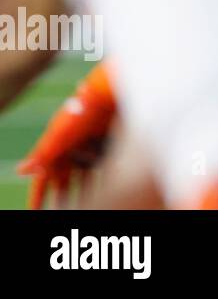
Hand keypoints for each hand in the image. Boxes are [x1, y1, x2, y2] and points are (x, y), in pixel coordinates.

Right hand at [18, 63, 116, 208]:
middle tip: (61, 213)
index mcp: (54, 149)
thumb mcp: (60, 134)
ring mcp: (89, 147)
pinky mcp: (106, 144)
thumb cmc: (82, 111)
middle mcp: (70, 150)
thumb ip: (42, 153)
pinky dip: (102, 181)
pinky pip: (103, 168)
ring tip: (86, 208)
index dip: (38, 197)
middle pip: (63, 181)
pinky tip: (109, 192)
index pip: (43, 179)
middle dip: (60, 199)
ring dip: (83, 193)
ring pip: (83, 177)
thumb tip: (20, 171)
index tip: (34, 212)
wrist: (110, 92)